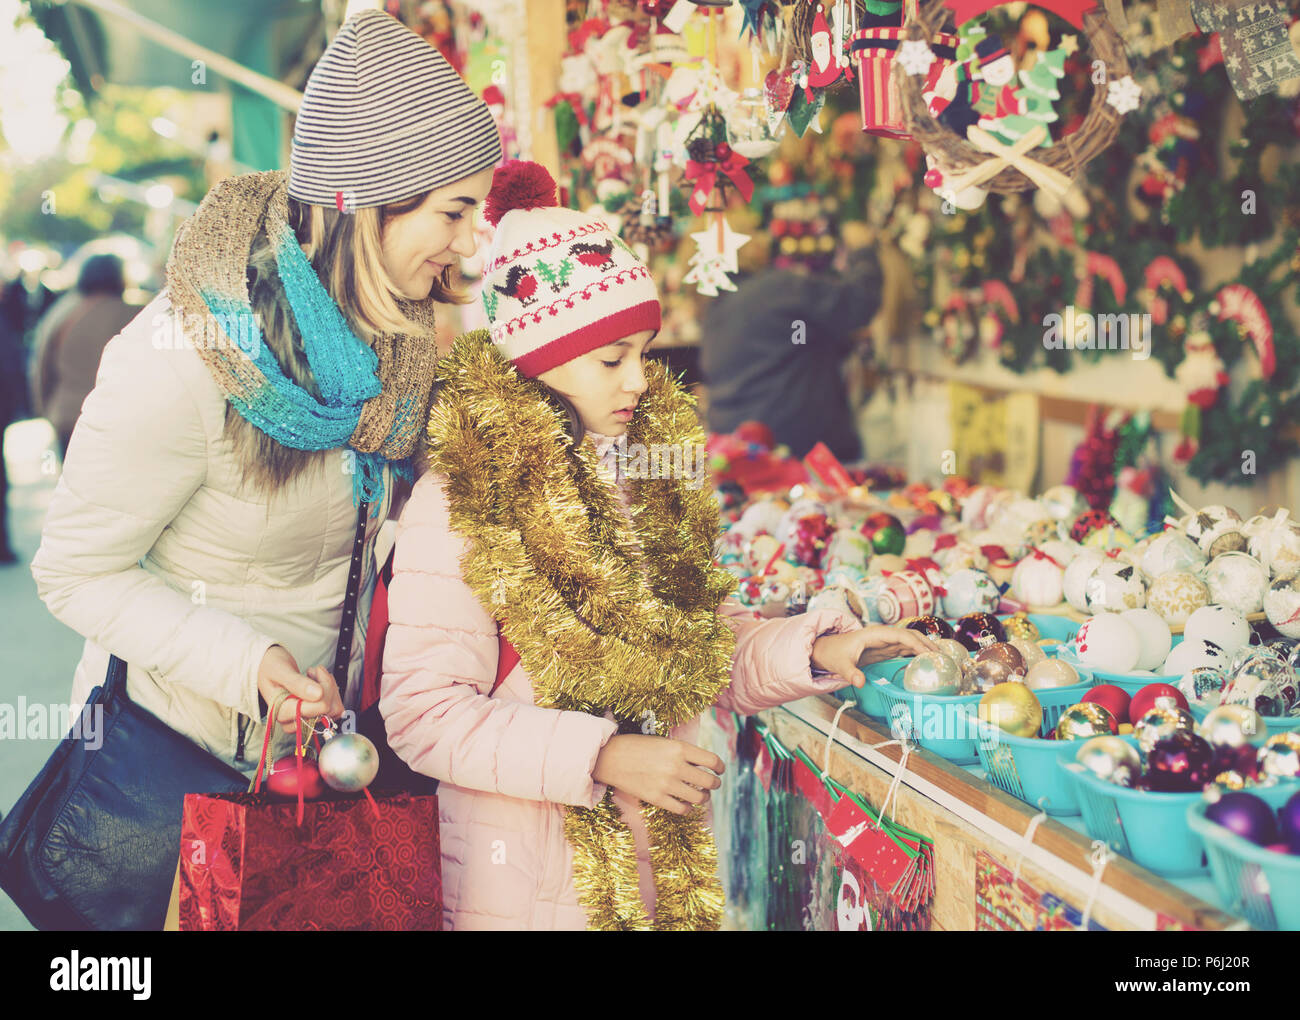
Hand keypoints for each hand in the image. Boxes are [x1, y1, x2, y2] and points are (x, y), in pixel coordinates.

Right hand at [256, 645, 344, 733]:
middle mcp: (292, 720)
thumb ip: (297, 683)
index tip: (313, 671)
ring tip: (316, 676)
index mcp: (282, 712)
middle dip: (327, 687)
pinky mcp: (311, 714)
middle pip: (328, 710)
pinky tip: (320, 682)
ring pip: (333, 711)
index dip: (324, 688)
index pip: (320, 708)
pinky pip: (332, 710)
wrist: (266, 666)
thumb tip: (318, 694)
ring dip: (330, 690)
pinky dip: (332, 694)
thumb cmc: (269, 666)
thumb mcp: (280, 670)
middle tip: (314, 671)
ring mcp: (302, 719)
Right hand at [593, 734, 724, 815]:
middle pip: (710, 781)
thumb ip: (683, 752)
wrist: (611, 757)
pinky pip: (683, 809)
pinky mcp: (657, 798)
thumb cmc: (637, 746)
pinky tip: (686, 804)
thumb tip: (702, 765)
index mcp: (680, 748)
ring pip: (699, 798)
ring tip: (701, 795)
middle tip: (712, 784)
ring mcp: (667, 783)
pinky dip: (688, 808)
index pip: (712, 761)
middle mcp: (677, 766)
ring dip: (704, 797)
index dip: (720, 767)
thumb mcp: (663, 742)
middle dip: (714, 784)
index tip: (720, 770)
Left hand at [811, 625, 939, 686]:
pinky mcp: (886, 649)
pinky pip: (906, 649)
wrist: (826, 649)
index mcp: (875, 634)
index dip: (917, 643)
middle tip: (944, 657)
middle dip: (928, 644)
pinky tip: (928, 662)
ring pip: (911, 641)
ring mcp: (886, 642)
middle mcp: (883, 635)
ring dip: (926, 648)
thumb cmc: (834, 653)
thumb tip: (859, 683)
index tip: (930, 653)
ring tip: (941, 660)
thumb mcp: (840, 665)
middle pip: (911, 636)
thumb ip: (850, 673)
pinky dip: (918, 653)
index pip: (901, 635)